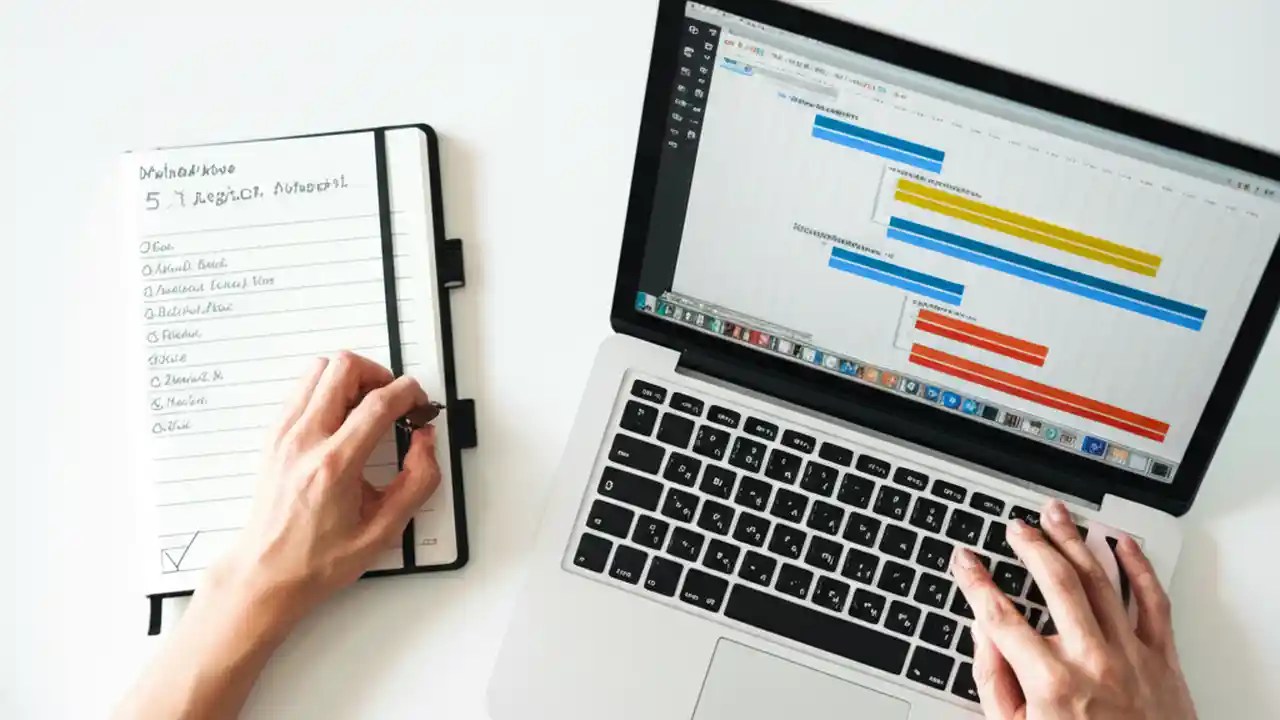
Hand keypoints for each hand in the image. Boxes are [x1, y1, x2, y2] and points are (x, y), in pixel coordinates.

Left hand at [116, 352, 441, 719]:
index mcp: (335, 465)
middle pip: (344, 367)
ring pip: (320, 369)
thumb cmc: (318, 559)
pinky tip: (343, 420)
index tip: (420, 405)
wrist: (267, 573)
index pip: (378, 402)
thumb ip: (417, 481)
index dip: (409, 393)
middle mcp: (305, 441)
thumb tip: (425, 442)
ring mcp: (285, 434)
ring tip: (369, 407)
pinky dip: (329, 391)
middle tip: (394, 400)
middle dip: (380, 375)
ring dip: (352, 379)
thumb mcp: (384, 530)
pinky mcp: (275, 436)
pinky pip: (303, 390)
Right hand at [951, 499, 1195, 719]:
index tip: (964, 561)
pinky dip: (1138, 567)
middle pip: (1055, 582)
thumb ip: (994, 682)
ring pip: (1100, 580)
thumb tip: (983, 633)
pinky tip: (1121, 544)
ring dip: (1074, 541)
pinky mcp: (1164, 660)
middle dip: (1030, 545)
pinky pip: (1153, 601)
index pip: (999, 615)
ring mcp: (1131, 656)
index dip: (975, 581)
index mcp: (1049, 683)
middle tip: (1016, 527)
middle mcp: (1091, 661)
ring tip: (1056, 516)